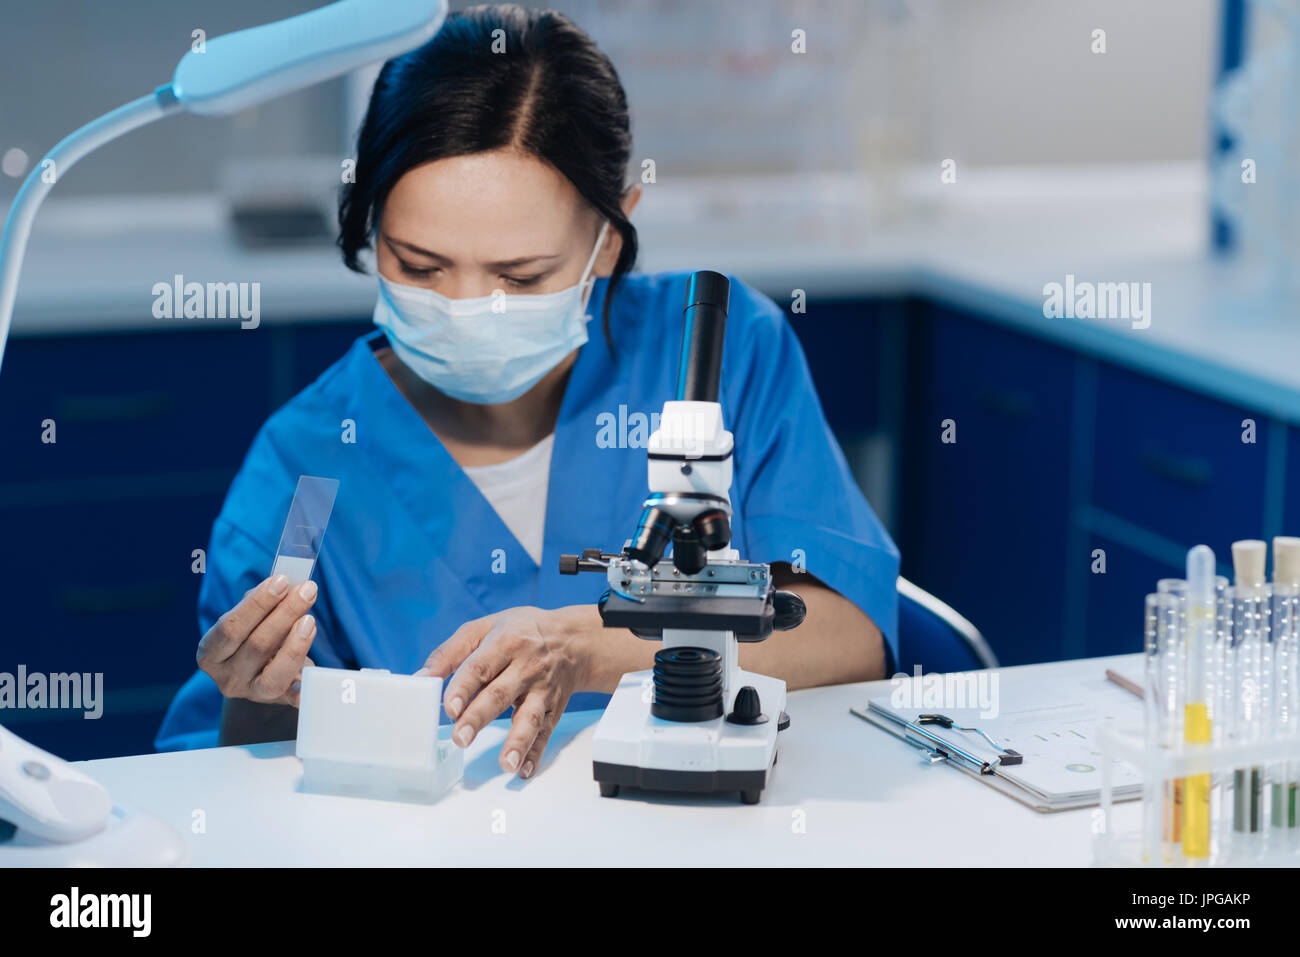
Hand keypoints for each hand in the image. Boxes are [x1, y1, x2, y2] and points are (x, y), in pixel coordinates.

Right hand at [198, 574, 318, 706]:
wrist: (258, 675)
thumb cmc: (252, 636)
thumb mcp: (248, 621)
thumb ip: (262, 604)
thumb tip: (287, 585)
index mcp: (211, 653)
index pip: (230, 627)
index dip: (257, 604)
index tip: (281, 581)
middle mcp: (227, 677)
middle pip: (256, 646)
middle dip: (285, 614)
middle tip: (307, 590)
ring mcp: (251, 693)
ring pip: (274, 674)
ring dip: (296, 644)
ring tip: (311, 620)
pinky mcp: (277, 701)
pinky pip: (291, 699)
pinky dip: (302, 692)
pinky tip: (312, 679)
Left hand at [418, 605, 593, 778]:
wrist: (571, 639)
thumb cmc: (520, 632)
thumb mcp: (484, 629)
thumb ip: (450, 653)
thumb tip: (422, 678)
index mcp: (505, 642)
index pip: (481, 667)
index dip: (464, 688)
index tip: (449, 708)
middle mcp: (527, 666)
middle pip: (500, 694)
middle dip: (479, 718)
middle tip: (460, 738)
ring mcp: (543, 690)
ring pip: (530, 717)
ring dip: (518, 741)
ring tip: (506, 763)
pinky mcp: (554, 709)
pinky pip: (545, 733)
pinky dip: (535, 753)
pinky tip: (523, 770)